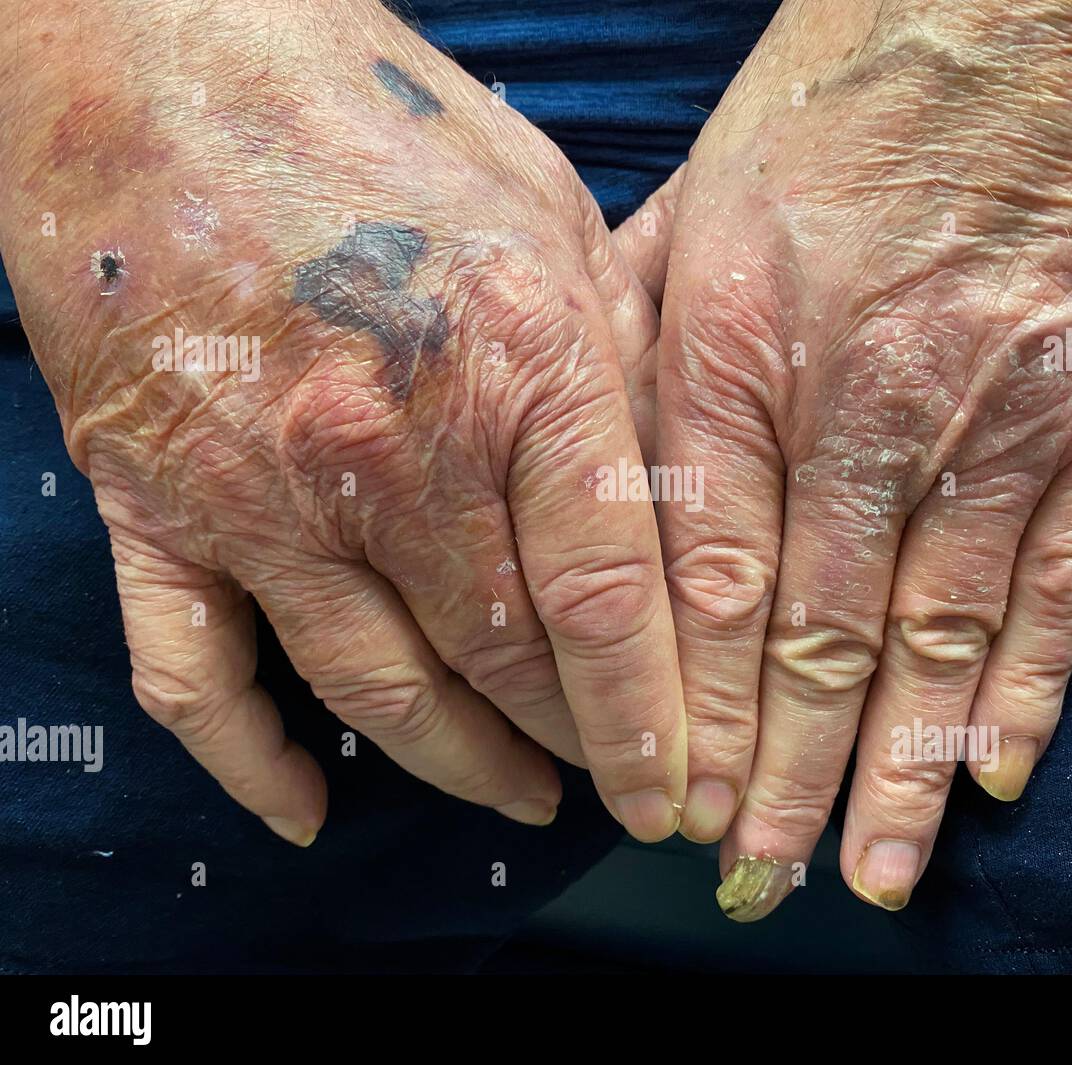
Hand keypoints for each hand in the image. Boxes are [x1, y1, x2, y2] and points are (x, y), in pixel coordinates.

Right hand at [0, 0, 684, 842]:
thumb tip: (674, 495)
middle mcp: (388, 446)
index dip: (652, 713)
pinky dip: (248, 762)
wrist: (159, 56)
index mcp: (514, 362)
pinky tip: (307, 809)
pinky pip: (194, 674)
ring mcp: (260, 488)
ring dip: (459, 764)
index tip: (681, 782)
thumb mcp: (551, 214)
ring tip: (520, 796)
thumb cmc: (376, 124)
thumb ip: (616, 361)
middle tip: (620, 775)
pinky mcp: (154, 503)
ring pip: (378, 688)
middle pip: (506, 655)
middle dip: (575, 737)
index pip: (604, 594)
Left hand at [644, 0, 1071, 916]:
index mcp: (740, 348)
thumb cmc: (843, 100)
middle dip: (779, 771)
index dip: (687, 705)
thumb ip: (636, 342)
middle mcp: (863, 396)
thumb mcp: (696, 201)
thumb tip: (588, 473)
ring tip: (864, 870)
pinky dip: (1028, 683)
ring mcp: (995, 407)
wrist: (1042, 4)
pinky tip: (992, 773)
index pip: (702, 574)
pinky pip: (1062, 573)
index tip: (670, 799)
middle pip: (810, 627)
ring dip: (895, 764)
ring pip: (934, 629)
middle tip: (756, 879)